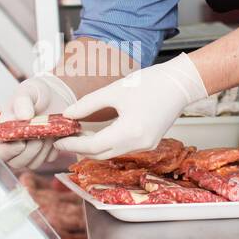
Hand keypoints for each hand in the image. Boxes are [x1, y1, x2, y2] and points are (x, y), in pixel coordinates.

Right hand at [0, 72, 76, 169]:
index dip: (8, 151)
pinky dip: (53, 147)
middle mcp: (12, 147)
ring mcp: (29, 153)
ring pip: (34, 163)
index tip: (21, 141)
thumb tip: (25, 117)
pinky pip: (49, 158)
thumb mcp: (26, 92)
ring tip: (48, 128)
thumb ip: (22, 102)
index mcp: (2, 134)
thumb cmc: (34, 94)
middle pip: (17, 162)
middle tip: (41, 132)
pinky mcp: (44, 154)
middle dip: (31, 149)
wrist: (53, 96)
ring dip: (43, 148)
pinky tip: (54, 132)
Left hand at [55, 54, 206, 159]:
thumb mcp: (114, 91)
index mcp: (129, 131)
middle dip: (80, 149)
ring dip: (93, 147)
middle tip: (64, 139)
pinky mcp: (149, 143)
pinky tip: (97, 134)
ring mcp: (146, 146)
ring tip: (78, 135)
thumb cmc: (150, 83)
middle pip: (101, 154)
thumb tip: (68, 114)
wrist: (179, 84)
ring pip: (111, 153)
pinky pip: (122, 149)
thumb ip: (88, 104)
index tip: (59, 140)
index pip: (93, 146)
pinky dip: (107, 144)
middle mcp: (138, 144)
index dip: (73, 145)